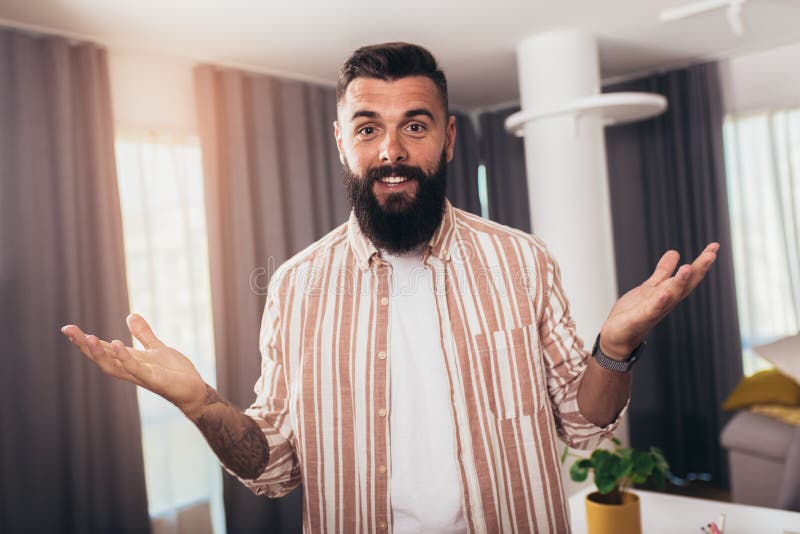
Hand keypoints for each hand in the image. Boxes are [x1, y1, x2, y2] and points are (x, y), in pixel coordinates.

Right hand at [61, 314, 206, 415]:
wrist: (193, 390)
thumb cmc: (174, 372)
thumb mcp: (156, 347)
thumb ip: (143, 334)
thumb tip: (130, 315)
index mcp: (129, 360)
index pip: (103, 350)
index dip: (85, 340)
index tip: (68, 329)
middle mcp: (130, 369)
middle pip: (101, 358)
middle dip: (84, 345)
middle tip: (68, 330)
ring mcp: (141, 376)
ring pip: (113, 366)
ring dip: (100, 353)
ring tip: (88, 338)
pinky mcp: (154, 379)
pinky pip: (136, 369)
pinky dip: (125, 358)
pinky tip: (117, 344)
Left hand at [599, 243, 719, 359]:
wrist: (618, 335)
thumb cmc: (635, 312)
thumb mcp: (651, 286)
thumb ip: (663, 271)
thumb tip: (675, 253)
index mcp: (670, 293)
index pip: (689, 276)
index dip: (701, 262)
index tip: (714, 246)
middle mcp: (666, 302)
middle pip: (685, 285)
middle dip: (698, 270)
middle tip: (711, 254)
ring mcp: (654, 310)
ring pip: (670, 296)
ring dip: (680, 283)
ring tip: (688, 267)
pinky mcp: (639, 318)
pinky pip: (651, 310)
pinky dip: (658, 302)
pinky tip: (663, 293)